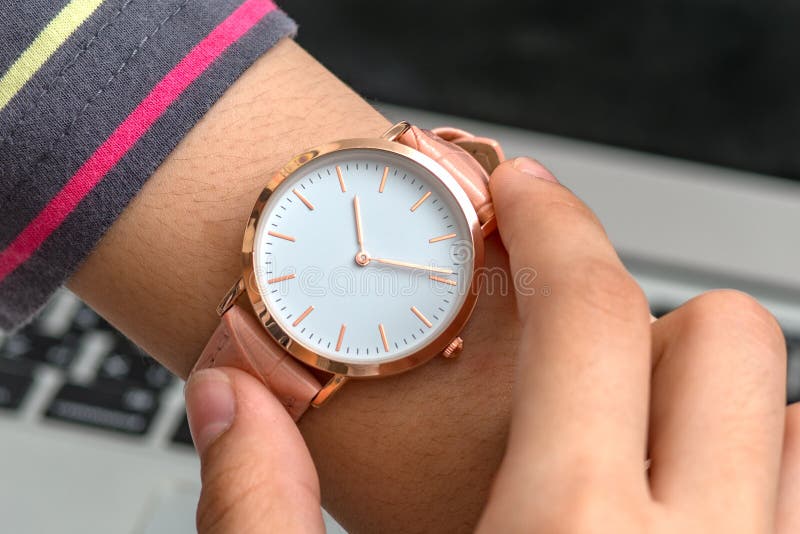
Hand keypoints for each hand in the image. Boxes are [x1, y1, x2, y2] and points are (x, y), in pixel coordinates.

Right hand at [182, 156, 799, 532]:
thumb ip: (259, 509)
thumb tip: (230, 398)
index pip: (588, 308)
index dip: (553, 223)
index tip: (527, 196)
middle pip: (724, 339)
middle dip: (640, 312)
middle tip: (571, 340)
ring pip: (797, 419)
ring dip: (716, 394)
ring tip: (633, 422)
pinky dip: (764, 466)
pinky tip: (689, 498)